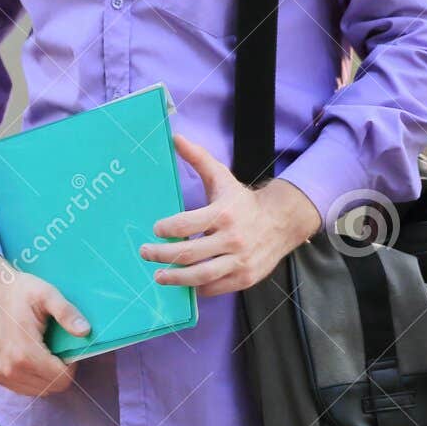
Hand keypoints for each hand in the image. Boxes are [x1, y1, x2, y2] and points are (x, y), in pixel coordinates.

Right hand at [0, 253, 88, 396]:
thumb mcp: (46, 294)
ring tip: (42, 350)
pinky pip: (25, 388)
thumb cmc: (18, 291)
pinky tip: (31, 357)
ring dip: (47, 375)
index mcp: (24, 353)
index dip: (70, 364)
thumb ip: (66, 313)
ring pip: (39, 390)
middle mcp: (10, 370)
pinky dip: (34, 377)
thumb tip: (85, 331)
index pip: (61, 379)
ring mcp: (1, 375)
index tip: (65, 346)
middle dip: (59, 370)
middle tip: (54, 347)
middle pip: (52, 387)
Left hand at [139, 134, 320, 296]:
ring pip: (201, 276)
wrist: (281, 222)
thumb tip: (175, 137)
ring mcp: (240, 261)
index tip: (155, 230)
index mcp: (224, 214)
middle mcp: (233, 239)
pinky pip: (215, 288)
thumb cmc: (242, 201)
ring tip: (158, 276)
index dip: (166, 229)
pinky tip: (183, 282)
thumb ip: (198, 158)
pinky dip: (196, 287)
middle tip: (145, 253)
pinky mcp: (245, 278)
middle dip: (162, 255)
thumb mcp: (221, 177)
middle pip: (189, 254)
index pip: (187, 224)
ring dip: (175, 278)